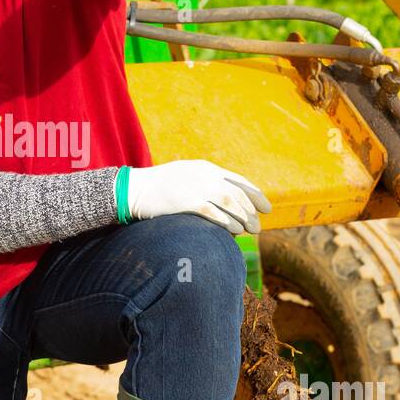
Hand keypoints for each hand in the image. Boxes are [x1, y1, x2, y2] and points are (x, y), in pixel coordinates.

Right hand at [124, 160, 271, 234]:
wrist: (133, 189)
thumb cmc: (158, 188)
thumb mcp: (184, 179)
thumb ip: (203, 186)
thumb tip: (223, 202)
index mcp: (205, 168)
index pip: (238, 180)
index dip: (255, 194)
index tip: (266, 208)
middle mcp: (204, 175)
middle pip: (237, 192)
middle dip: (252, 210)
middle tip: (260, 226)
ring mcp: (196, 187)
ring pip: (230, 202)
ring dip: (244, 217)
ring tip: (252, 231)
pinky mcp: (187, 201)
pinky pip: (214, 212)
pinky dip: (227, 222)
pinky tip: (235, 231)